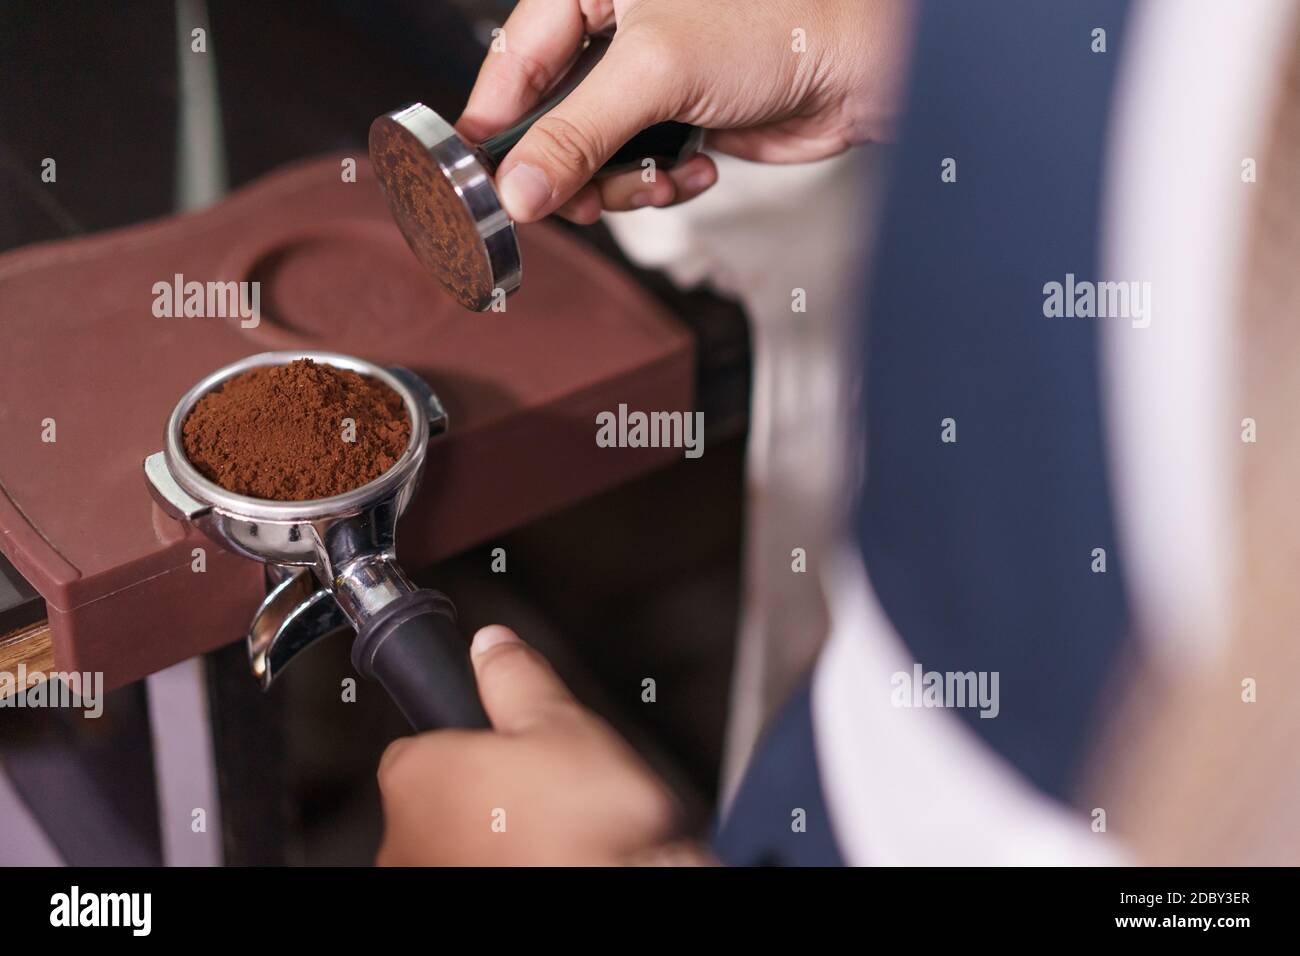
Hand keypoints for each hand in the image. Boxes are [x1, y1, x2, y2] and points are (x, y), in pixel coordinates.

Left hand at [376, 625, 690, 865]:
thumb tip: (493, 645)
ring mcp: (425, 880)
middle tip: (541, 789)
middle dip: (484, 792)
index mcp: (418, 775)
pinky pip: (474, 872)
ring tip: (552, 832)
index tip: (507, 748)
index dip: (473, 741)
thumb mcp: (561, 723)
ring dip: (492, 837)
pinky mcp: (444, 913)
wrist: (619, 888)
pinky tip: (546, 862)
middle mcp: (402, 839)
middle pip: (438, 799)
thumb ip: (516, 678)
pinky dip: (504, 867)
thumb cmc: (586, 828)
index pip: (422, 744)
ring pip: (455, 845)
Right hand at [457, 0, 915, 223]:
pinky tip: (693, 170)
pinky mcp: (678, 118)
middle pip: (552, 116)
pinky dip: (660, 183)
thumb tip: (516, 188)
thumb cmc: (774, 23)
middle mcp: (617, 27)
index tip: (484, 177)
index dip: (497, 122)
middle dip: (568, 167)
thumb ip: (574, 134)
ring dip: (620, 183)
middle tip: (578, 199)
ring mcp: (648, 78)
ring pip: (593, 152)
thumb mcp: (654, 73)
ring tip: (656, 179)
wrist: (857, 65)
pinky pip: (637, 168)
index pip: (515, 57)